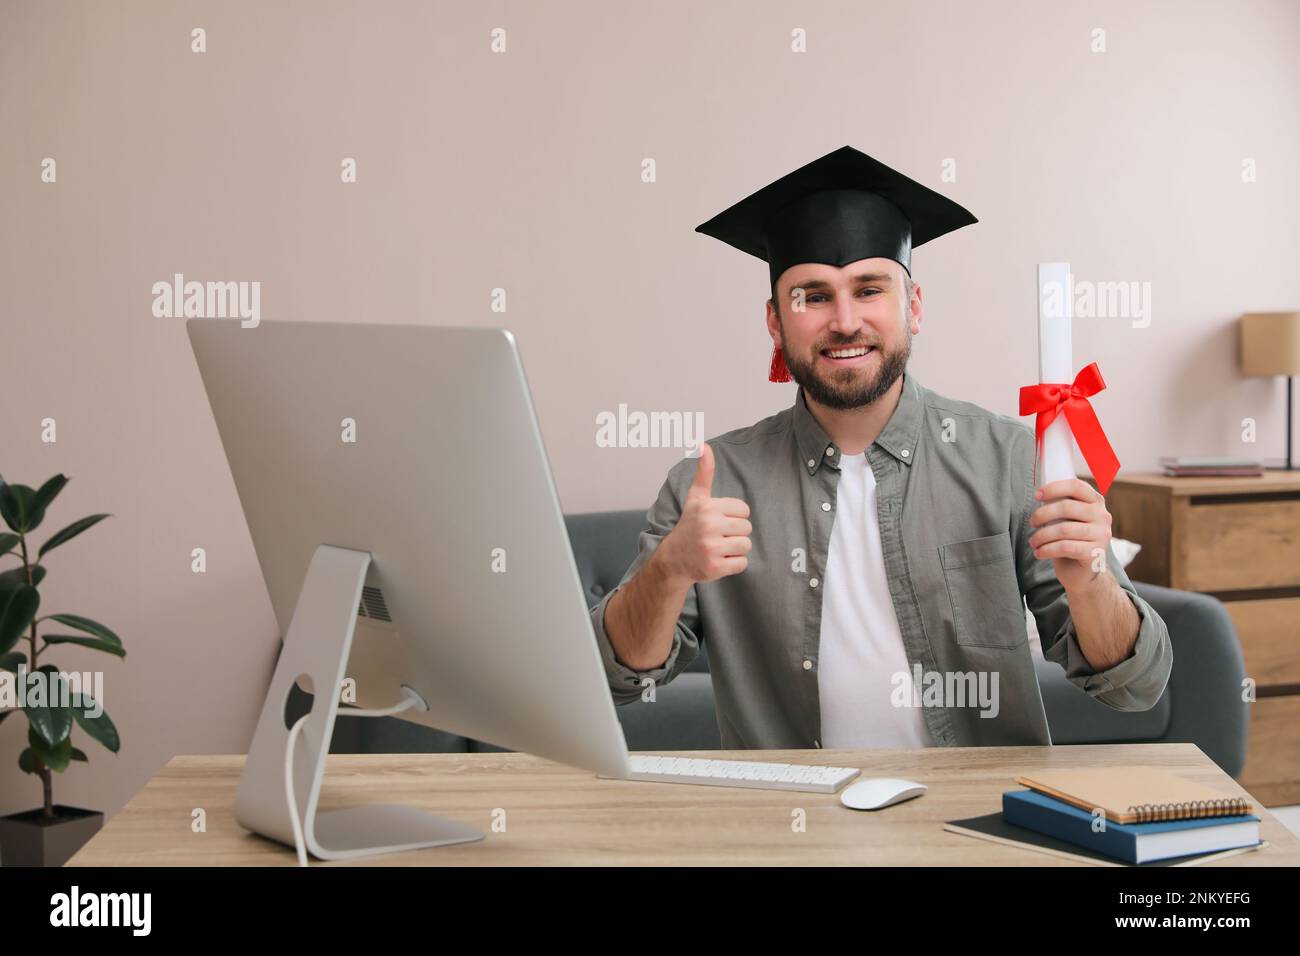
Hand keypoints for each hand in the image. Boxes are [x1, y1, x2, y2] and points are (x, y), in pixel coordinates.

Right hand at [657, 442, 752, 583]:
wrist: (673, 559)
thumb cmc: (690, 525)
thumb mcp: (696, 498)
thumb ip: (704, 472)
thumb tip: (703, 444)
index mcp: (707, 507)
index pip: (744, 510)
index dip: (734, 516)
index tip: (718, 521)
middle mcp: (708, 526)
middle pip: (746, 528)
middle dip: (735, 533)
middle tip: (717, 536)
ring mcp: (711, 548)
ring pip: (746, 545)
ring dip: (735, 549)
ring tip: (718, 548)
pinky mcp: (714, 567)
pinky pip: (742, 563)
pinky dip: (733, 564)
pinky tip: (718, 560)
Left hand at [1028, 478, 1111, 592]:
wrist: (1083, 572)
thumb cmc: (1071, 541)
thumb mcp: (1067, 520)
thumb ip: (1060, 506)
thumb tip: (1040, 496)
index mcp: (1095, 502)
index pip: (1076, 486)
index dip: (1054, 488)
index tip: (1037, 495)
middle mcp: (1102, 516)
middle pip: (1067, 507)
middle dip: (1043, 514)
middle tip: (1032, 523)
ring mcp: (1101, 535)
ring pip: (1064, 529)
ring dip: (1042, 535)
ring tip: (1033, 541)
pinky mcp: (1095, 553)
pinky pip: (1065, 547)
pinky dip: (1047, 549)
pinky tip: (1039, 553)